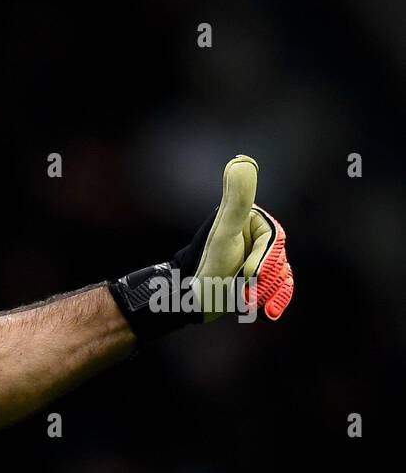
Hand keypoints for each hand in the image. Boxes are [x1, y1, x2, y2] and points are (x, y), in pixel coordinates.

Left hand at [109, 155, 293, 340]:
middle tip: (242, 289)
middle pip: (278, 260)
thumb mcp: (225, 232)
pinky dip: (274, 300)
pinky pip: (279, 288)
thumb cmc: (206, 266)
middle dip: (264, 280)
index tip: (247, 274)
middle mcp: (255, 236)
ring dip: (266, 293)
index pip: (274, 241)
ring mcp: (257, 257)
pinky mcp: (257, 279)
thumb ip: (237, 198)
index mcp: (251, 220)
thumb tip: (242, 161)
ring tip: (244, 301)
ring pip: (280, 276)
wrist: (191, 299)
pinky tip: (266, 311)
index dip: (263, 260)